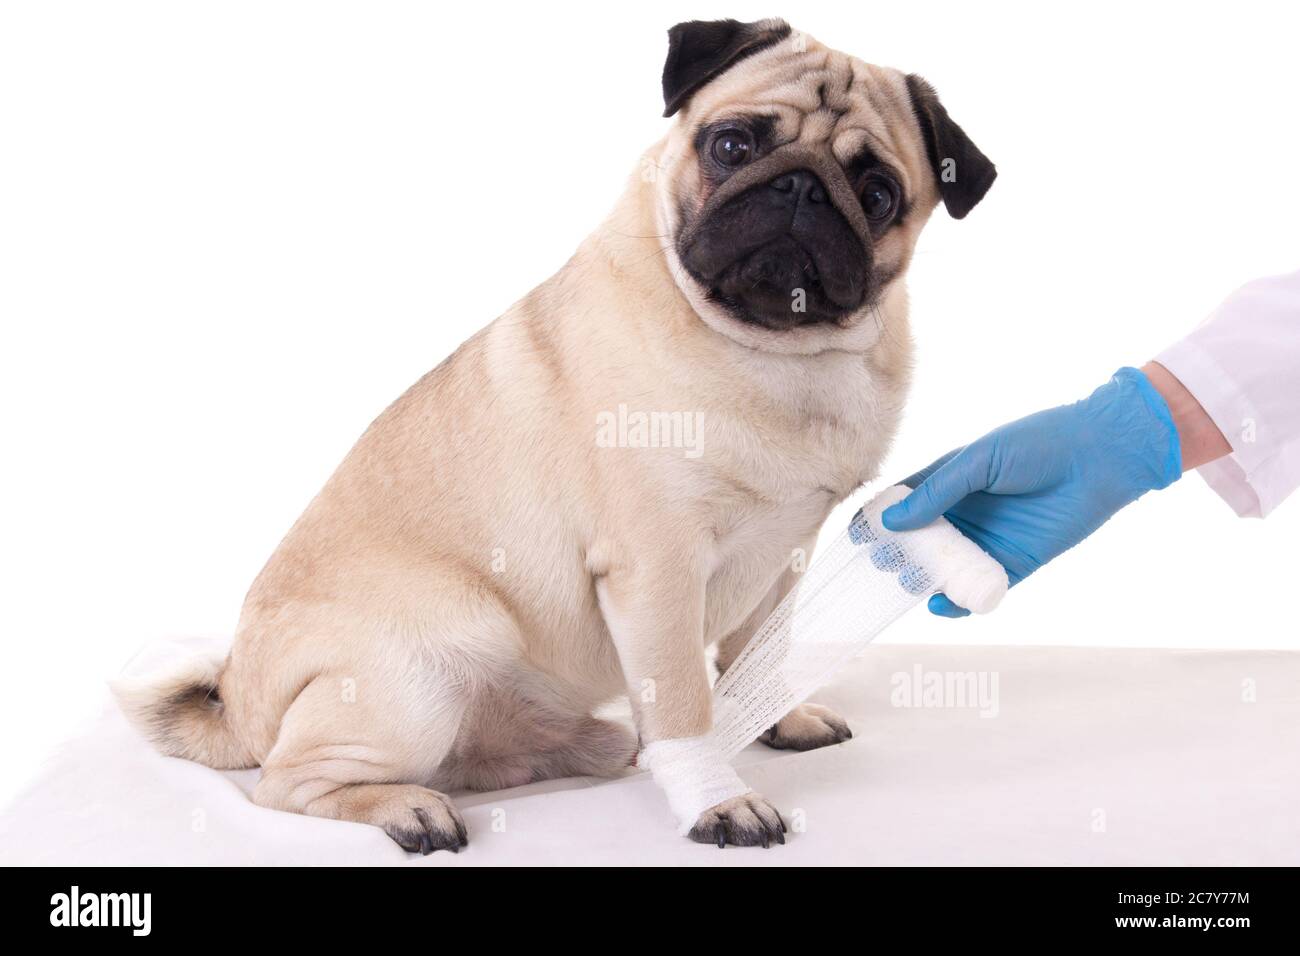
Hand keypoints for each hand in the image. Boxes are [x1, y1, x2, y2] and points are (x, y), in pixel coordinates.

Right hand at [880, 367, 1182, 616]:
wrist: (1100, 457)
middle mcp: (964, 514)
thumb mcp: (979, 461)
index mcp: (950, 482)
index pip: (904, 504)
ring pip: (945, 569)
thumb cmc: (1038, 444)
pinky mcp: (1014, 565)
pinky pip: (981, 590)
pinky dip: (960, 602)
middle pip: (919, 542)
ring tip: (909, 582)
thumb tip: (893, 523)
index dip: (879, 520)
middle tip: (881, 562)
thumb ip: (937, 492)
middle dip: (897, 554)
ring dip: (924, 580)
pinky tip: (942, 603)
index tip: (857, 535)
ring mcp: (987, 541)